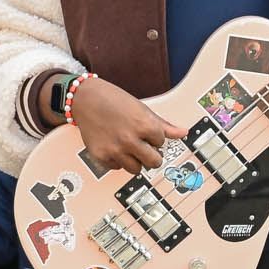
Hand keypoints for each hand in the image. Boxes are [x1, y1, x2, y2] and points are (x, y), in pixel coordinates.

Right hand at [69, 74, 186, 173]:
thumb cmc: (112, 100)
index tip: (148, 134)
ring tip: (129, 148)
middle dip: (152, 156)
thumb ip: (163, 125)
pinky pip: (116, 168)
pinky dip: (117, 161)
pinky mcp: (101, 156)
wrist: (85, 99)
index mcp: (145, 126)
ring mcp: (115, 149)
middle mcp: (130, 140)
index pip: (162, 142)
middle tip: (145, 149)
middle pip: (154, 162)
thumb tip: (183, 132)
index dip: (156, 138)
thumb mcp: (142, 109)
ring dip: (135, 161)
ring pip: (136, 169)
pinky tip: (115, 148)